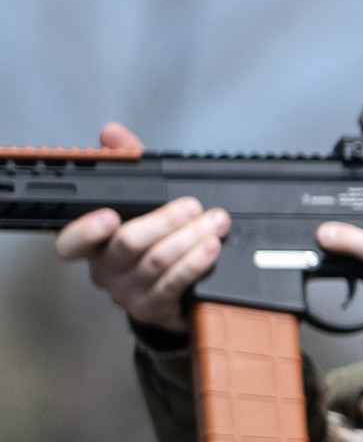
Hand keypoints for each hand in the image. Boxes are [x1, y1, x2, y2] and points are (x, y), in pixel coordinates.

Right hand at [54, 128, 228, 330]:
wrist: (172, 292)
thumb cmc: (152, 241)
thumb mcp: (140, 199)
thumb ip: (126, 164)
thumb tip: (112, 133)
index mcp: (92, 244)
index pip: (69, 242)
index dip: (85, 230)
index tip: (109, 216)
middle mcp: (104, 270)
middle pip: (127, 244)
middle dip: (164, 221)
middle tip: (193, 207)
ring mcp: (126, 292)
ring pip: (156, 262)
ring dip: (189, 239)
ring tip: (215, 223)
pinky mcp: (152, 308)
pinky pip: (174, 284)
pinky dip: (196, 263)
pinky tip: (211, 248)